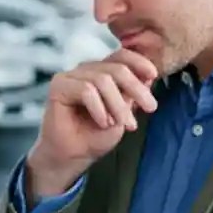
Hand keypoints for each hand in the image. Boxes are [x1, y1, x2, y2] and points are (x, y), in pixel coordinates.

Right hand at [26, 49, 158, 200]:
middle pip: (116, 68)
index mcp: (102, 73)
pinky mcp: (59, 85)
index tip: (153, 76)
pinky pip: (85, 90)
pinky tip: (103, 123)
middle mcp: (86, 70)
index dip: (139, 62)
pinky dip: (98, 108)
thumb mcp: (123, 115)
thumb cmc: (95, 137)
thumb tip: (148, 76)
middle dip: (136, 88)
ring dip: (117, 105)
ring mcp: (71, 76)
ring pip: (102, 80)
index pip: (121, 56)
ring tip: (120, 124)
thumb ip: (132, 95)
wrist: (73, 156)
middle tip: (150, 108)